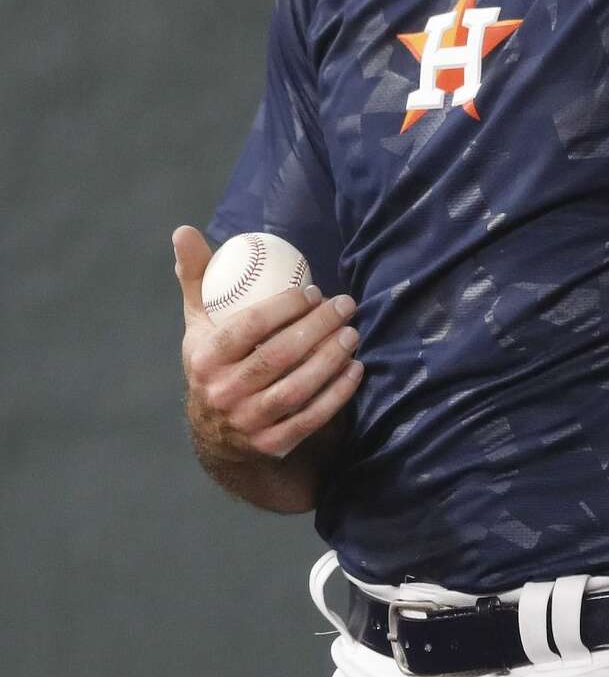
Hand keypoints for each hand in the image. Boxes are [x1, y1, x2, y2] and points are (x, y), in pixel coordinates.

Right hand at [173, 225, 362, 461]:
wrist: (216, 434)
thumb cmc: (214, 362)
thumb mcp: (198, 323)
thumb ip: (197, 278)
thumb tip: (184, 231)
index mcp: (204, 359)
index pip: (247, 328)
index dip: (284, 307)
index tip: (313, 291)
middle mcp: (222, 394)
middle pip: (276, 356)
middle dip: (317, 328)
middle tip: (345, 306)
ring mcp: (247, 423)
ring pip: (296, 389)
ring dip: (330, 360)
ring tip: (353, 333)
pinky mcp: (272, 445)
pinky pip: (310, 419)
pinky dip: (337, 395)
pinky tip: (355, 370)